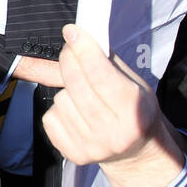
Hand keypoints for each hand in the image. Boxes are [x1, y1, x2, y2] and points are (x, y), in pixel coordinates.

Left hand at [42, 24, 183, 186]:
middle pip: (76, 85)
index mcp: (133, 111)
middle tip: (71, 50)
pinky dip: (58, 109)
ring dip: (67, 90)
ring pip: (60, 99)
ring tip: (82, 95)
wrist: (136, 151)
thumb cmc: (135, 111)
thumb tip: (80, 38)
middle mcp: (113, 132)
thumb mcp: (134, 83)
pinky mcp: (74, 155)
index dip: (83, 50)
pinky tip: (74, 112)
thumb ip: (108, 62)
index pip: (100, 75)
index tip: (72, 32)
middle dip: (70, 60)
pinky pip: (50, 118)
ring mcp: (92, 147)